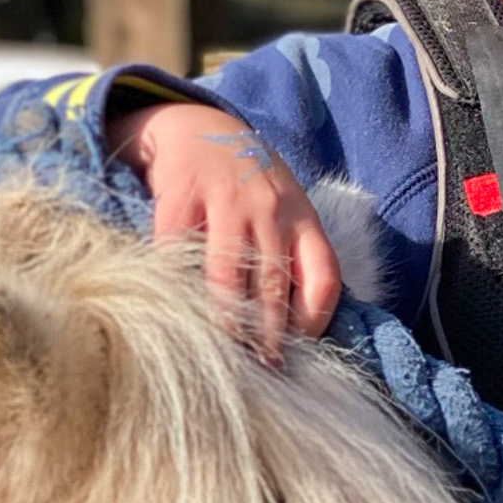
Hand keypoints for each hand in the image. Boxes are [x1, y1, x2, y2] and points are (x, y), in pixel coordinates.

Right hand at [112, 101, 341, 362]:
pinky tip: (178, 312)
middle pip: (273, 287)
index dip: (314, 322)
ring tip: (225, 359)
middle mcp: (271, 209)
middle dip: (268, 338)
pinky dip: (179, 286)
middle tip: (262, 376)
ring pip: (229, 276)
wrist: (200, 126)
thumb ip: (294, 255)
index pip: (323, 278)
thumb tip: (300, 329)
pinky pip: (179, 252)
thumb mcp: (284, 208)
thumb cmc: (247, 183)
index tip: (300, 355)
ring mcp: (227, 201)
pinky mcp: (183, 196)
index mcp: (303, 218)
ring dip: (227, 323)